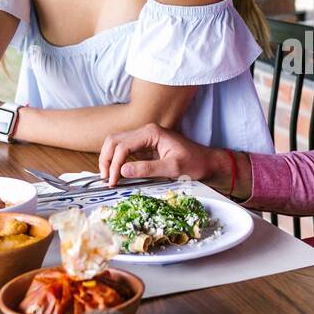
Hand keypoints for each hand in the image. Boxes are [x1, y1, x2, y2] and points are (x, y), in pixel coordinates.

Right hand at [98, 123, 227, 187]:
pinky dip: (117, 160)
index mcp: (152, 133)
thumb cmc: (194, 163)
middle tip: (106, 179)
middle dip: (107, 159)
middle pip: (114, 141)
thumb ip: (148, 169)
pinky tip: (116, 173)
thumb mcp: (173, 168)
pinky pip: (125, 149)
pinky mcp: (146, 145)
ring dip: (109, 159)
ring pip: (117, 143)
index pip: (123, 146)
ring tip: (108, 177)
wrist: (207, 162)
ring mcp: (145, 137)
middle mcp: (146, 131)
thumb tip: (123, 171)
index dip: (114, 164)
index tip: (113, 181)